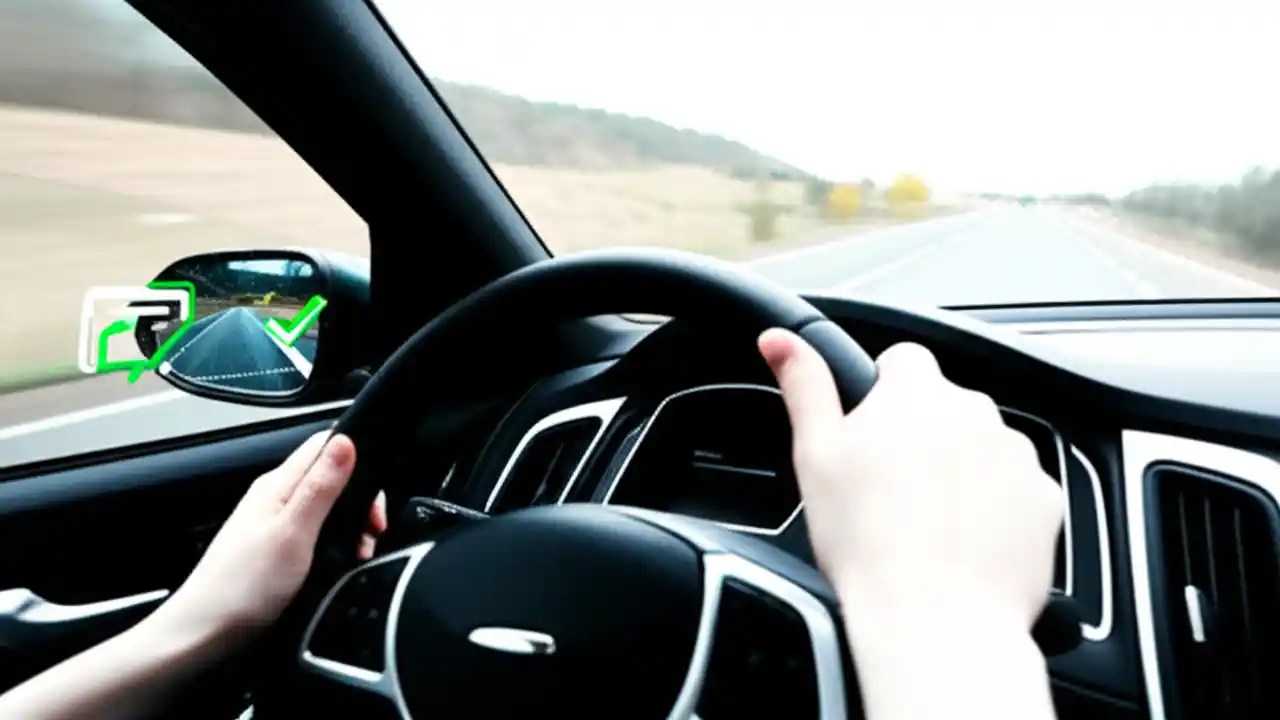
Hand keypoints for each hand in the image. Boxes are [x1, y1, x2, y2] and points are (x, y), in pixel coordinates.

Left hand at [150, 431, 385, 645]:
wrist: (205, 634)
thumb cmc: (241, 588)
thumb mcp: (292, 532)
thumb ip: (321, 487)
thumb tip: (345, 441)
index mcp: (277, 485)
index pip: (324, 444)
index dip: (357, 460)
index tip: (371, 498)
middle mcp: (275, 499)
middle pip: (331, 477)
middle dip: (359, 501)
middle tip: (369, 532)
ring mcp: (275, 524)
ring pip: (327, 508)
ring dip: (349, 526)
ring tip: (355, 552)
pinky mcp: (277, 550)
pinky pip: (316, 533)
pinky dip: (334, 545)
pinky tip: (336, 565)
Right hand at [757, 330, 1063, 629]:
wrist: (936, 621)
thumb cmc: (867, 544)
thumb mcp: (815, 456)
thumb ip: (805, 385)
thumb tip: (781, 338)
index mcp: (916, 394)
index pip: (902, 361)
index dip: (880, 395)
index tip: (868, 436)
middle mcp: (976, 412)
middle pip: (943, 408)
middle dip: (920, 438)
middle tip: (887, 492)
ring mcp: (1018, 456)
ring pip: (981, 448)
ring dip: (959, 472)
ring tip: (925, 525)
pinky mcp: (1047, 500)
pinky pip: (1016, 491)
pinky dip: (995, 509)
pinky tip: (961, 544)